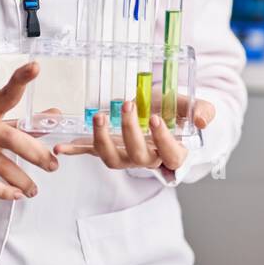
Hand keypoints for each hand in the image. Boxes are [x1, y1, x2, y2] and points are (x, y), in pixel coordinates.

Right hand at [0, 61, 58, 204]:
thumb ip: (21, 125)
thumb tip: (55, 114)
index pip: (6, 94)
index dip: (21, 79)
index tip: (35, 66)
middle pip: (11, 137)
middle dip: (36, 154)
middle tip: (54, 166)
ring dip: (21, 179)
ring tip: (34, 190)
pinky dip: (1, 190)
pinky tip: (14, 196)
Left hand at [52, 96, 214, 174]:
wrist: (160, 114)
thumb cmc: (176, 112)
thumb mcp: (191, 107)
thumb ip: (202, 110)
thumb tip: (203, 119)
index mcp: (171, 151)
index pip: (170, 155)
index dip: (162, 141)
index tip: (154, 119)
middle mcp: (147, 158)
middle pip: (138, 156)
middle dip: (130, 132)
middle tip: (126, 105)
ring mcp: (125, 155)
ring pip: (112, 159)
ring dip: (102, 140)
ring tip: (98, 119)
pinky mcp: (108, 148)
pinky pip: (90, 152)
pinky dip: (74, 151)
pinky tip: (61, 147)